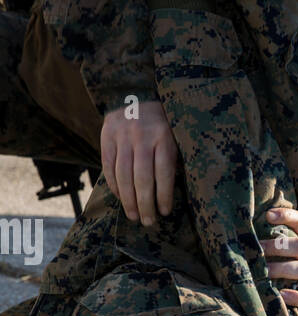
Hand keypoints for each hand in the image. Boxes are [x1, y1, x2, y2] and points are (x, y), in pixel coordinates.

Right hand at [101, 100, 177, 225]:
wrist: (134, 94)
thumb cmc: (161, 122)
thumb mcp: (173, 135)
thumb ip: (172, 159)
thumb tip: (170, 194)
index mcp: (164, 137)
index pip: (163, 173)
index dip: (163, 195)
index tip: (164, 212)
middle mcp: (142, 136)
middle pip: (142, 178)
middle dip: (145, 203)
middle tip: (148, 222)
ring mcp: (122, 136)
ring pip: (124, 175)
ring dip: (128, 200)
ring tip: (134, 216)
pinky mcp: (106, 137)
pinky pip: (109, 167)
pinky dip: (115, 186)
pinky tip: (121, 198)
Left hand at [262, 207, 297, 315]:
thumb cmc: (291, 269)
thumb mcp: (287, 253)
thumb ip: (274, 243)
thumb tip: (243, 235)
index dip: (287, 216)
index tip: (268, 215)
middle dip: (278, 247)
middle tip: (258, 251)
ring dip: (282, 269)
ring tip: (263, 273)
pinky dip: (295, 297)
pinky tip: (280, 295)